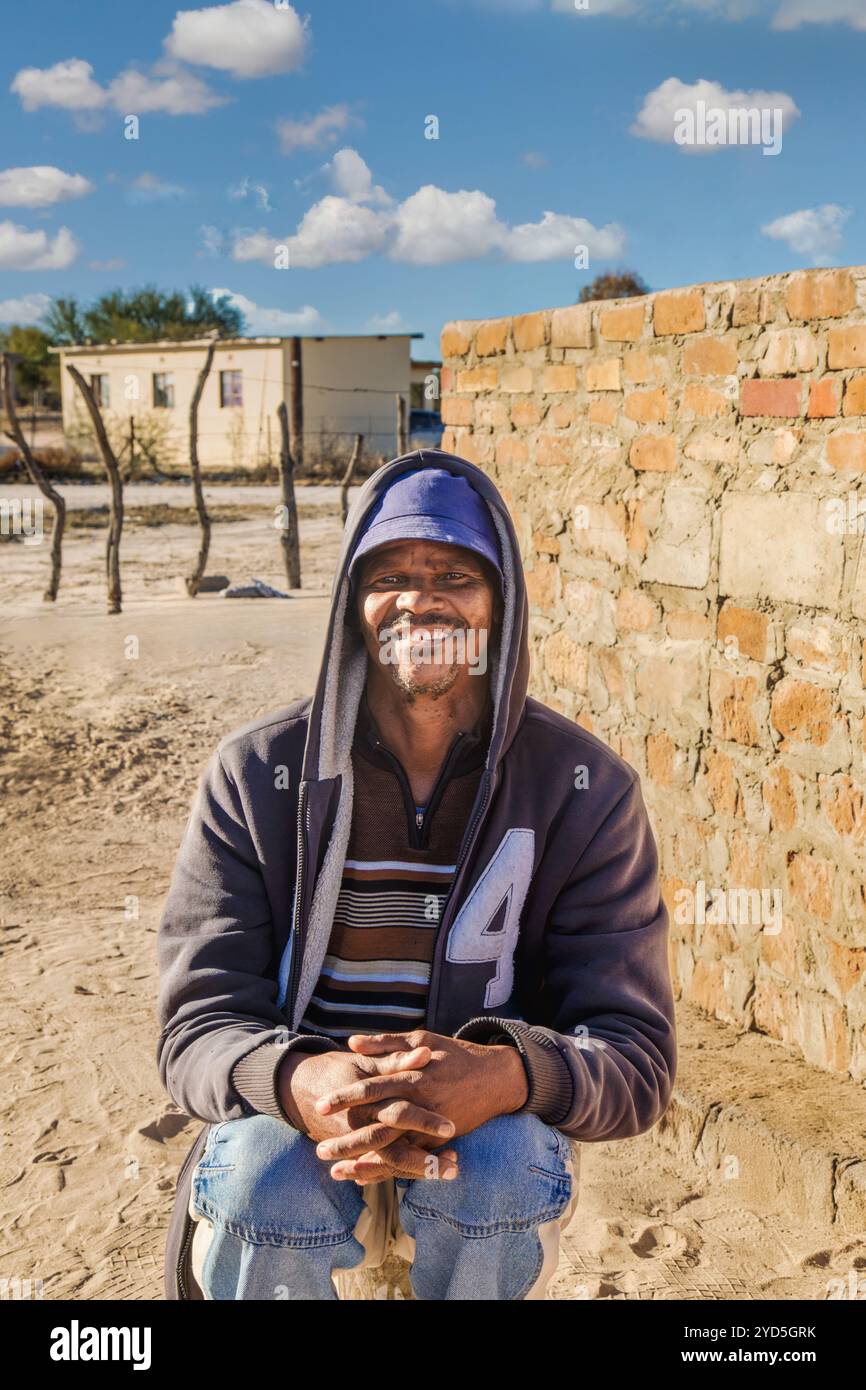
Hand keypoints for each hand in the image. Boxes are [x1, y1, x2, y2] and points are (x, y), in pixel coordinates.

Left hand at [312, 1029, 528, 1182]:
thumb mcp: (421, 1039)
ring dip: (364, 1163)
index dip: (345, 1097)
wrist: (496, 1078)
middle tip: (320, 1150)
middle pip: (378, 1126)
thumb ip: (385, 1043)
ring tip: (336, 1171)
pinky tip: (364, 1178)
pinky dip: (388, 1170)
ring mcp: (430, 1127)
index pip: (372, 1088)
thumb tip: (351, 1042)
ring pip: (393, 1150)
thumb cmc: (454, 1055)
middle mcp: (420, 1104)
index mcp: (412, 1076)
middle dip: (349, 1140)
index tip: (320, 1106)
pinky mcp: (439, 1141)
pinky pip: (410, 1160)